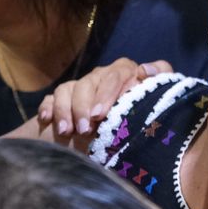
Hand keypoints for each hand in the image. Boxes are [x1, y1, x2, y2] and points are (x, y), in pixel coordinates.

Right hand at [35, 58, 171, 143]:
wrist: (122, 139)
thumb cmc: (141, 118)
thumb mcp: (156, 98)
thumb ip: (160, 77)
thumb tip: (146, 69)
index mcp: (124, 73)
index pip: (116, 75)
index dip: (107, 93)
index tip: (100, 114)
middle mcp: (101, 76)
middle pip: (88, 83)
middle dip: (84, 106)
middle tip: (84, 129)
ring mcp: (80, 87)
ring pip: (68, 89)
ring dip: (65, 110)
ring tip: (67, 132)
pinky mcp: (62, 100)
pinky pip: (50, 98)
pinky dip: (48, 108)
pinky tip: (47, 120)